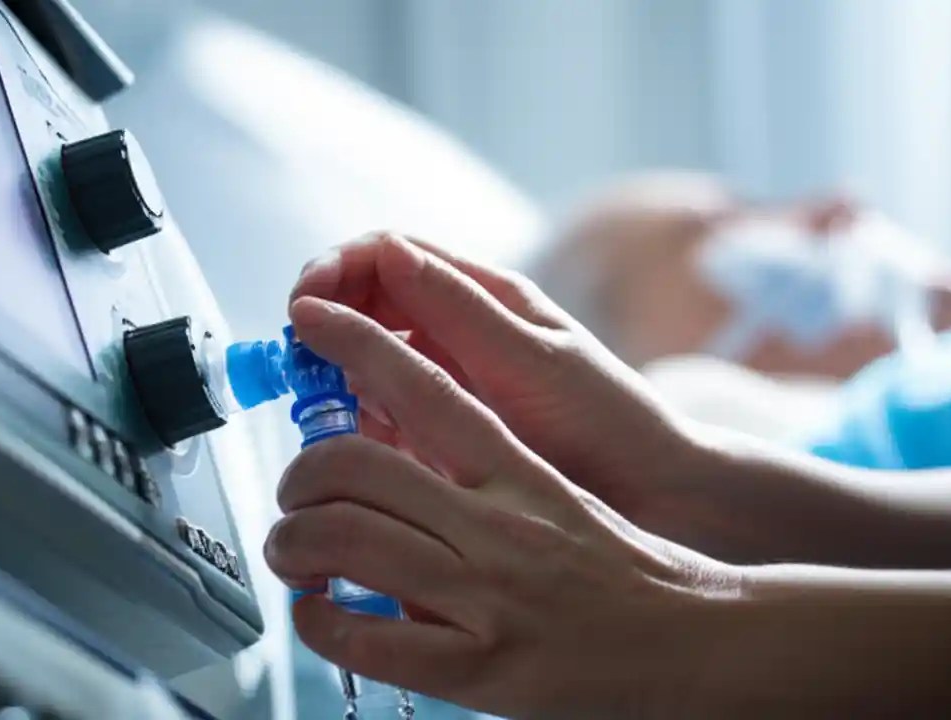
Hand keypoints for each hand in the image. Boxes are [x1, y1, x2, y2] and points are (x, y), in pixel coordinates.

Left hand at [265, 297, 739, 719]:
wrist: (697, 640)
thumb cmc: (626, 568)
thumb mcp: (556, 498)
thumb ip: (484, 476)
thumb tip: (402, 458)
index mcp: (518, 474)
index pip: (425, 389)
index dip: (357, 344)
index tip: (311, 318)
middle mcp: (498, 525)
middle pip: (357, 466)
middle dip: (299, 477)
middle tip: (292, 496)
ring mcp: (487, 595)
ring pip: (345, 540)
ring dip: (292, 545)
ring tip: (291, 553)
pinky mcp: (480, 667)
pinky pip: (367, 638)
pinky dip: (319, 625)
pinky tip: (317, 617)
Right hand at [290, 233, 700, 541]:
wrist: (652, 496)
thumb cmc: (606, 420)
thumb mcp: (528, 358)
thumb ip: (455, 308)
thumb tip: (383, 250)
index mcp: (484, 295)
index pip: (386, 256)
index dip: (335, 270)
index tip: (302, 306)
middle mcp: (459, 329)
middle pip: (365, 304)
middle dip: (323, 324)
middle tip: (298, 365)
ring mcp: (448, 379)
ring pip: (366, 360)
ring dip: (336, 376)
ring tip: (326, 408)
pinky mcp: (442, 429)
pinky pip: (382, 412)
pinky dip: (359, 421)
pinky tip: (359, 443)